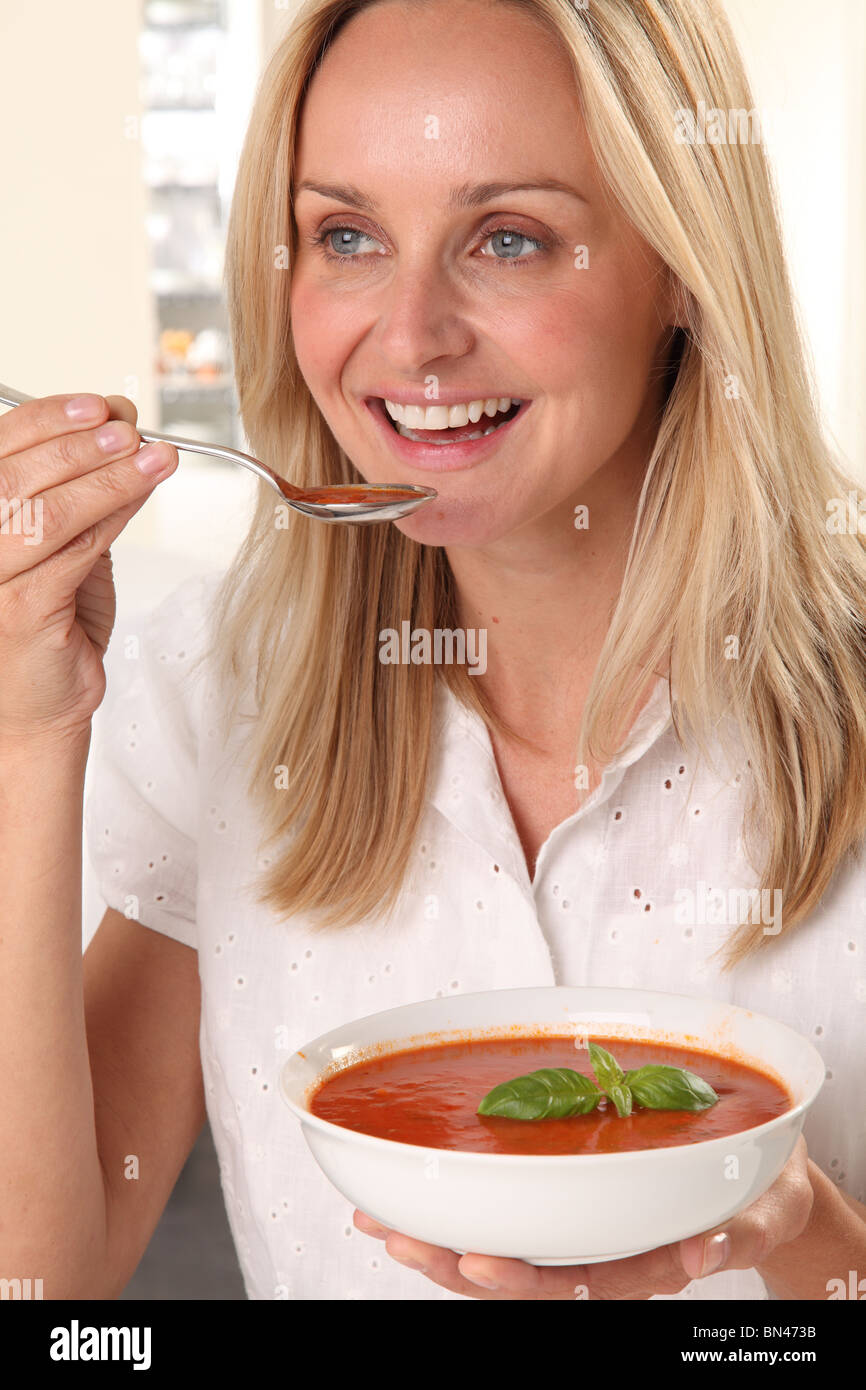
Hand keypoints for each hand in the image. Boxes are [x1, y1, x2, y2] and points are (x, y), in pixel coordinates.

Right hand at [0, 392, 177, 741]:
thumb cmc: (47, 629)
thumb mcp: (61, 548)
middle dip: (83, 443)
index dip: (49, 418)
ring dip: (108, 477)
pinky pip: (73, 550)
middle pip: (17, 475)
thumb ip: (79, 497)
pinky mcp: (18, 611)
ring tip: (153, 457)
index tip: (100, 404)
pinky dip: (113, 515)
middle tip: (132, 428)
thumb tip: (121, 430)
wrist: (38, 712)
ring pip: (47, 511)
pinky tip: (141, 494)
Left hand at [353, 1134, 813, 1298]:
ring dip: (438, 1237)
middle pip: (518, 1275)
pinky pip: (507, 1218)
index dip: (521, 1278)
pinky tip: (410, 1195)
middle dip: (451, 1260)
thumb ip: (740, 1232)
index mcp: (645, 1261)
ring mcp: (579, 1235)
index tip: (473, 1261)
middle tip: (396, 1235)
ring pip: (500, 1252)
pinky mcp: (566, 1208)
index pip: (574, 1282)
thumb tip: (704, 1253)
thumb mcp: (763, 1206)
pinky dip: (456, 1208)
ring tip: (377, 1218)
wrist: (763, 1182)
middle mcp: (603, 1256)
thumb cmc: (760, 1189)